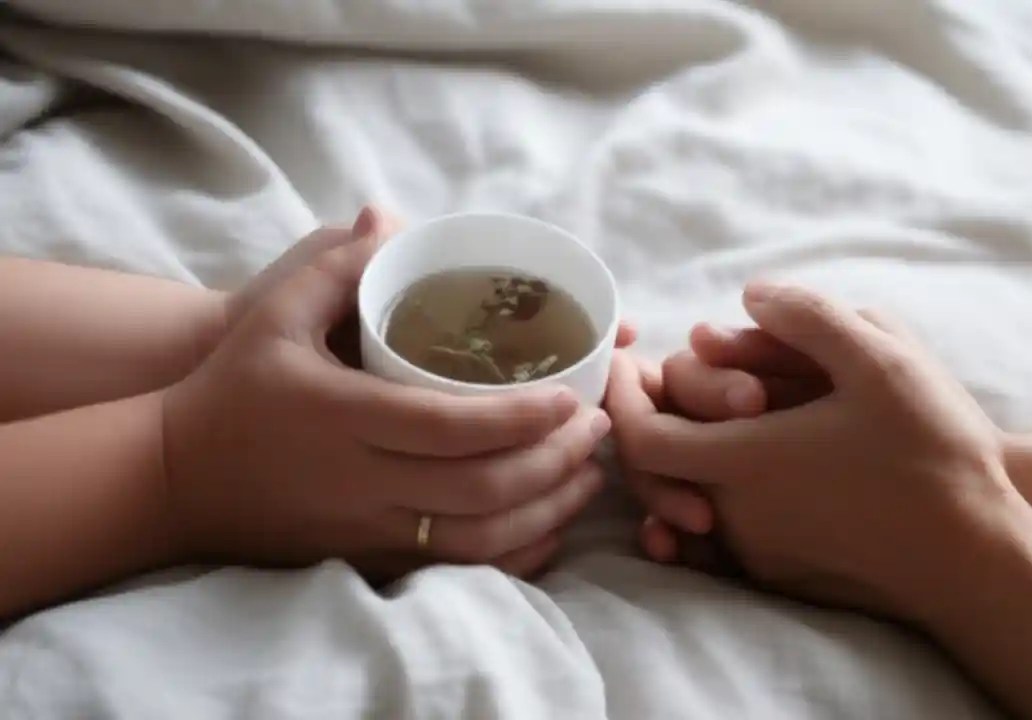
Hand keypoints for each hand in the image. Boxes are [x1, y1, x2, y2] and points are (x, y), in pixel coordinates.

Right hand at [161, 220, 613, 580]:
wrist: (174, 478)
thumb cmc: (233, 386)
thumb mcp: (273, 311)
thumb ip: (337, 265)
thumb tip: (390, 221)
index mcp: (345, 417)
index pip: (451, 428)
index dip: (522, 419)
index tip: (574, 397)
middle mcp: (363, 481)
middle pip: (481, 489)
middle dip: (555, 461)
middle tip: (598, 426)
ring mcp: (367, 529)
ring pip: (478, 539)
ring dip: (548, 510)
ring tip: (589, 473)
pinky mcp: (368, 557)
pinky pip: (455, 570)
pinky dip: (515, 556)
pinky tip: (550, 526)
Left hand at [606, 282, 1022, 621]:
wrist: (978, 559)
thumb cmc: (933, 453)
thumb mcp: (881, 359)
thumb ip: (807, 317)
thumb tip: (751, 295)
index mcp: (745, 460)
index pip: (640, 436)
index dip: (622, 399)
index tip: (634, 365)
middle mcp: (736, 515)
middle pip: (655, 468)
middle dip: (656, 417)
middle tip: (670, 378)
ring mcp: (758, 553)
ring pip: (686, 499)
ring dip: (687, 452)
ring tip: (715, 411)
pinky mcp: (783, 578)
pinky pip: (720, 534)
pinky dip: (712, 494)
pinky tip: (746, 462)